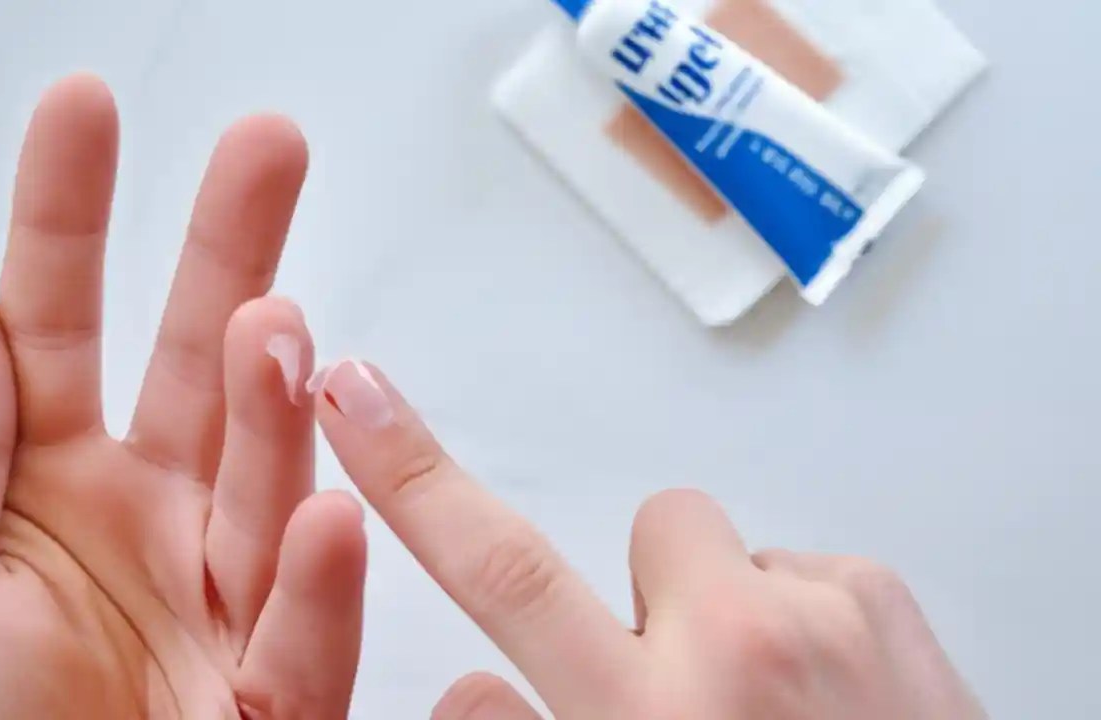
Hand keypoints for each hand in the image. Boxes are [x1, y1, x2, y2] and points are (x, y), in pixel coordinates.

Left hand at [0, 75, 365, 719]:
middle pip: (194, 352)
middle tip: (266, 149)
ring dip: (271, 398)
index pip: (58, 317)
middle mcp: (150, 506)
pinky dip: (317, 574)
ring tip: (275, 335)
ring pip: (261, 464)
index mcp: (51, 475)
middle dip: (228, 244)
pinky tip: (318, 520)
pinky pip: (303, 617)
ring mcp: (223, 576)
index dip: (66, 212)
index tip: (86, 113)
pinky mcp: (278, 666)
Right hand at [312, 360, 984, 719]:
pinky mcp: (896, 616)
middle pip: (657, 530)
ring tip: (778, 714)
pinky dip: (814, 632)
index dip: (411, 474)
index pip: (496, 570)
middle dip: (662, 592)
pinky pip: (815, 580)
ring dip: (743, 621)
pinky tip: (835, 709)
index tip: (358, 395)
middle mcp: (740, 656)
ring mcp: (829, 627)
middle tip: (698, 688)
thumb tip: (477, 685)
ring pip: (742, 559)